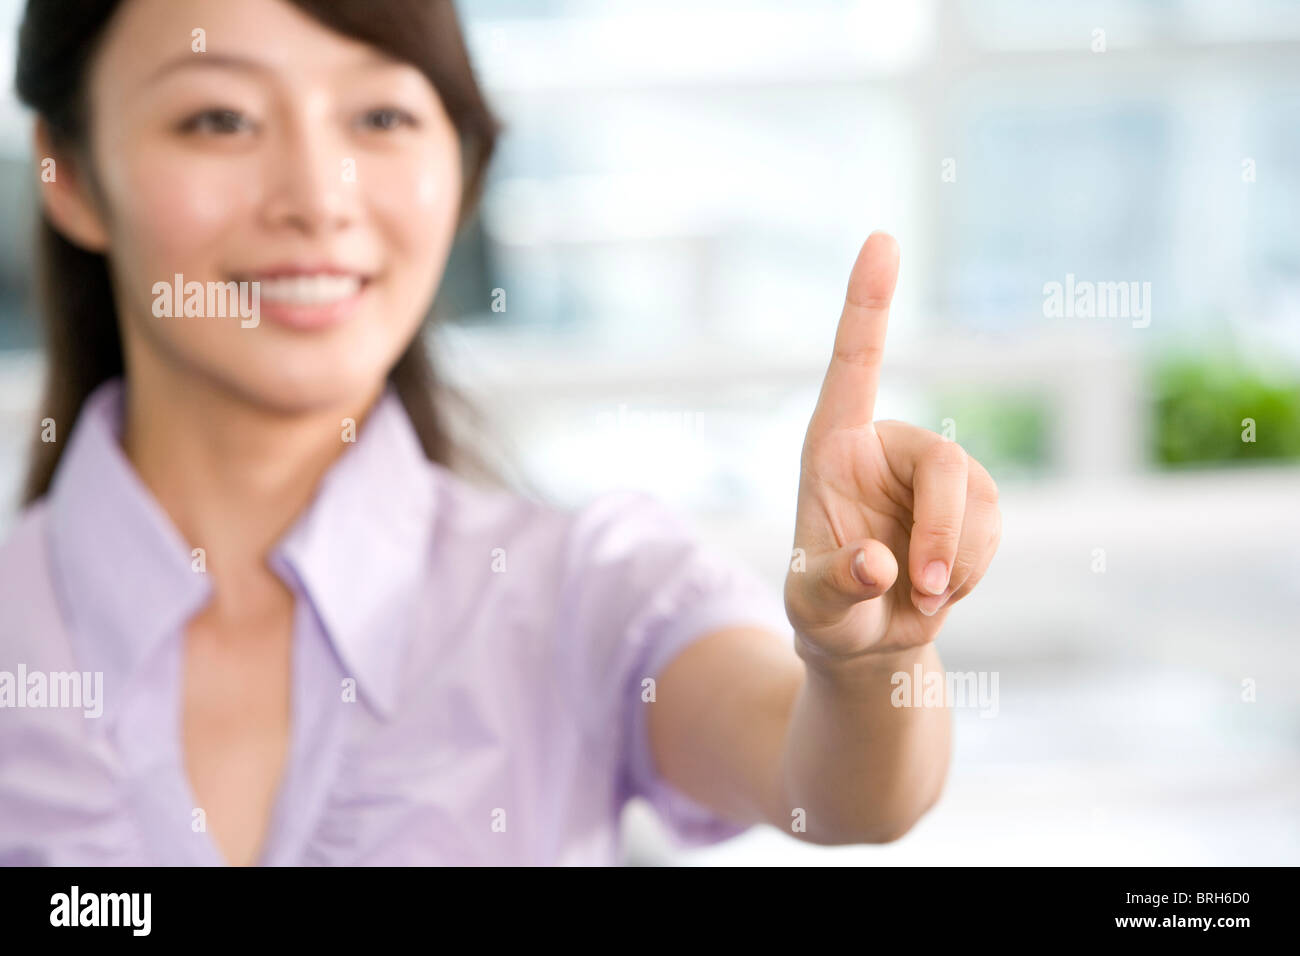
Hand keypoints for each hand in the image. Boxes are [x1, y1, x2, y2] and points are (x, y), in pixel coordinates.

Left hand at [783, 232, 1001, 659]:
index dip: (869, 303)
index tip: (883, 238)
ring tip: (921, 598)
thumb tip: (880, 567)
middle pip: (946, 464)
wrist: (868, 639)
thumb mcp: (814, 606)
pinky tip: (941, 589)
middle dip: (942, 533)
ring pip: (979, 498)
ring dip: (957, 560)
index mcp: (831, 446)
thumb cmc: (827, 608)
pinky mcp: (972, 503)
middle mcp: (886, 444)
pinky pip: (994, 525)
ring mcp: (934, 473)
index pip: (854, 364)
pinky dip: (973, 567)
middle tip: (922, 591)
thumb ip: (836, 584)